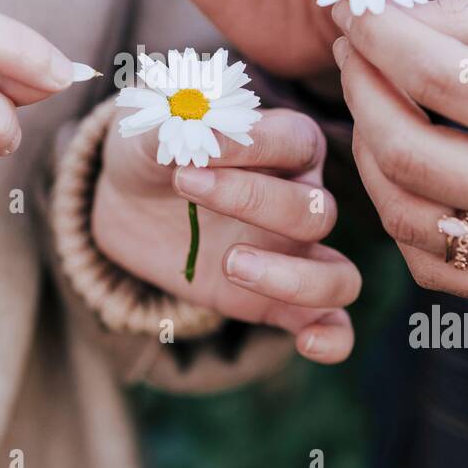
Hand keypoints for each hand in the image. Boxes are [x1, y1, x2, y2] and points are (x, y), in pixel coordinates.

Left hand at [92, 108, 358, 362]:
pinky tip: (307, 345)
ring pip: (338, 275)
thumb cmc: (152, 145)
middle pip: (315, 209)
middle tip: (184, 187)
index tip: (191, 153)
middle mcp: (303, 197)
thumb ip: (175, 122)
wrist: (128, 199)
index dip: (252, 146)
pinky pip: (330, 323)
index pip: (296, 141)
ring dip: (294, 278)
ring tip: (230, 264)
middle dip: (252, 202)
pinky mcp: (274, 301)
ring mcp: (294, 253)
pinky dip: (332, 339)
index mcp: (287, 143)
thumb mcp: (150, 121)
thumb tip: (201, 127)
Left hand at [334, 0, 467, 309]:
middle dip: (361, 94)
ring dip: (370, 156)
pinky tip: (408, 168)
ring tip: (375, 106)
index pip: (441, 79)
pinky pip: (435, 266)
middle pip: (408, 155)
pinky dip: (403, 214)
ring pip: (407, 219)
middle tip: (354, 56)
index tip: (356, 13)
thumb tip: (389, 21)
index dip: (381, 39)